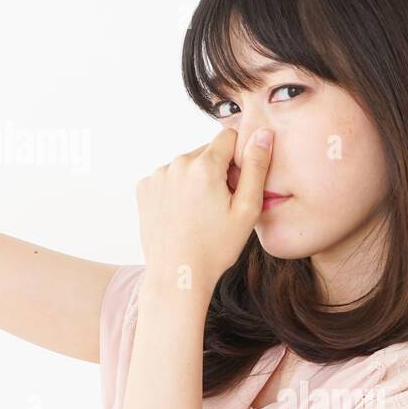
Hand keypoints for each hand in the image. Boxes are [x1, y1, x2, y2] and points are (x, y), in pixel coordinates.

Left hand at [135, 125, 273, 287]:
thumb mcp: (246, 209)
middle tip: (219, 205)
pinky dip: (177, 189)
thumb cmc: (216, 247)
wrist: (177, 274)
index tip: (236, 184)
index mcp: (204, 165)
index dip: (238, 158)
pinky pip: (168, 177)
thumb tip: (263, 133)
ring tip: (199, 213)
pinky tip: (181, 214)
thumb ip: (256, 166)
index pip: (229, 137)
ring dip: (196, 178)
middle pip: (207, 151)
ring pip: (187, 165)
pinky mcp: (144, 188)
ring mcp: (157, 175)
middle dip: (217, 169)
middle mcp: (176, 164)